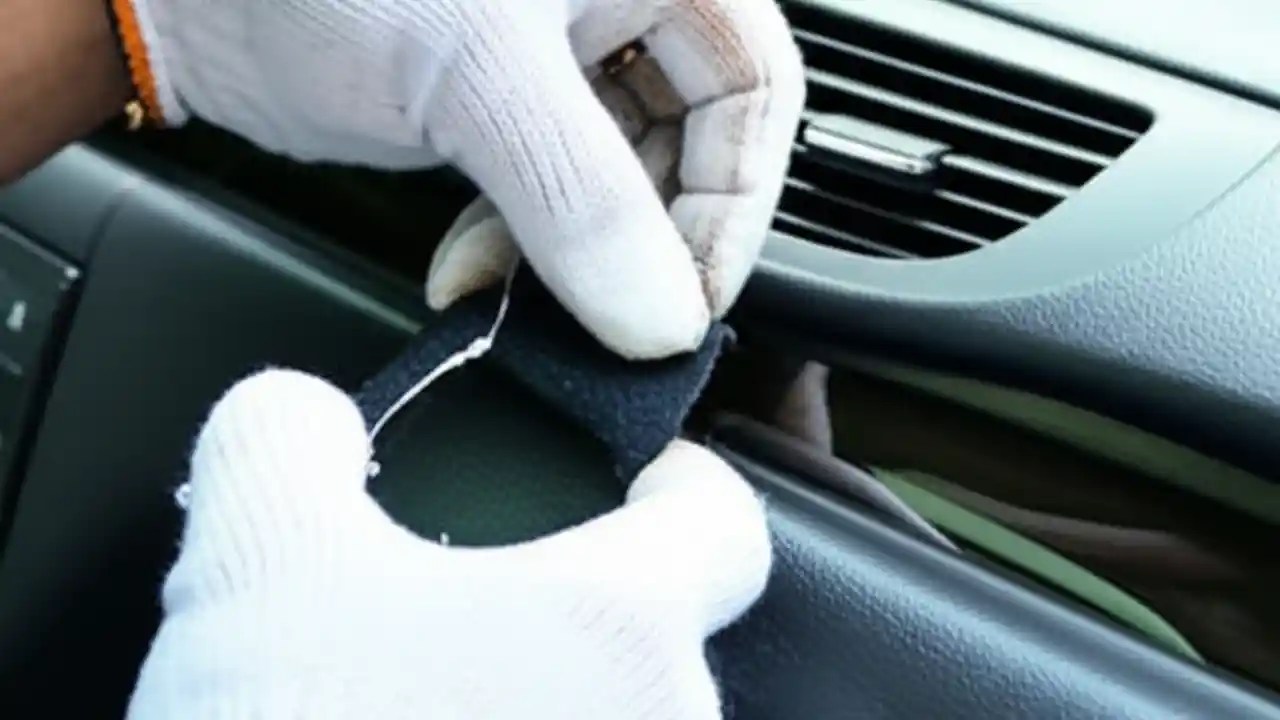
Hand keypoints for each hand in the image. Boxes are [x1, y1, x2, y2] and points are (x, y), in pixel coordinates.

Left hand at [127, 0, 804, 358]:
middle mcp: (618, 2)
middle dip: (642, 237)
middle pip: (694, 141)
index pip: (754, 91)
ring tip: (514, 293)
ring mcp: (561, 57)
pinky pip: (556, 192)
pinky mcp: (506, 110)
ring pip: (623, 178)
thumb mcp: (471, 76)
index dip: (732, 204)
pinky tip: (473, 271)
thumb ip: (580, 197)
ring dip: (574, 253)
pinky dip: (523, 246)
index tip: (685, 300)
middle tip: (601, 311)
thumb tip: (660, 317)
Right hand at [128, 370, 770, 718]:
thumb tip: (300, 417)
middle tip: (467, 622)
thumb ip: (288, 442)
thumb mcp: (255, 561)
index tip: (637, 486)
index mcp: (620, 626)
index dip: (679, 489)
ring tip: (433, 715)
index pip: (724, 523)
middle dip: (573, 622)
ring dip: (546, 714)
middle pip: (659, 643)